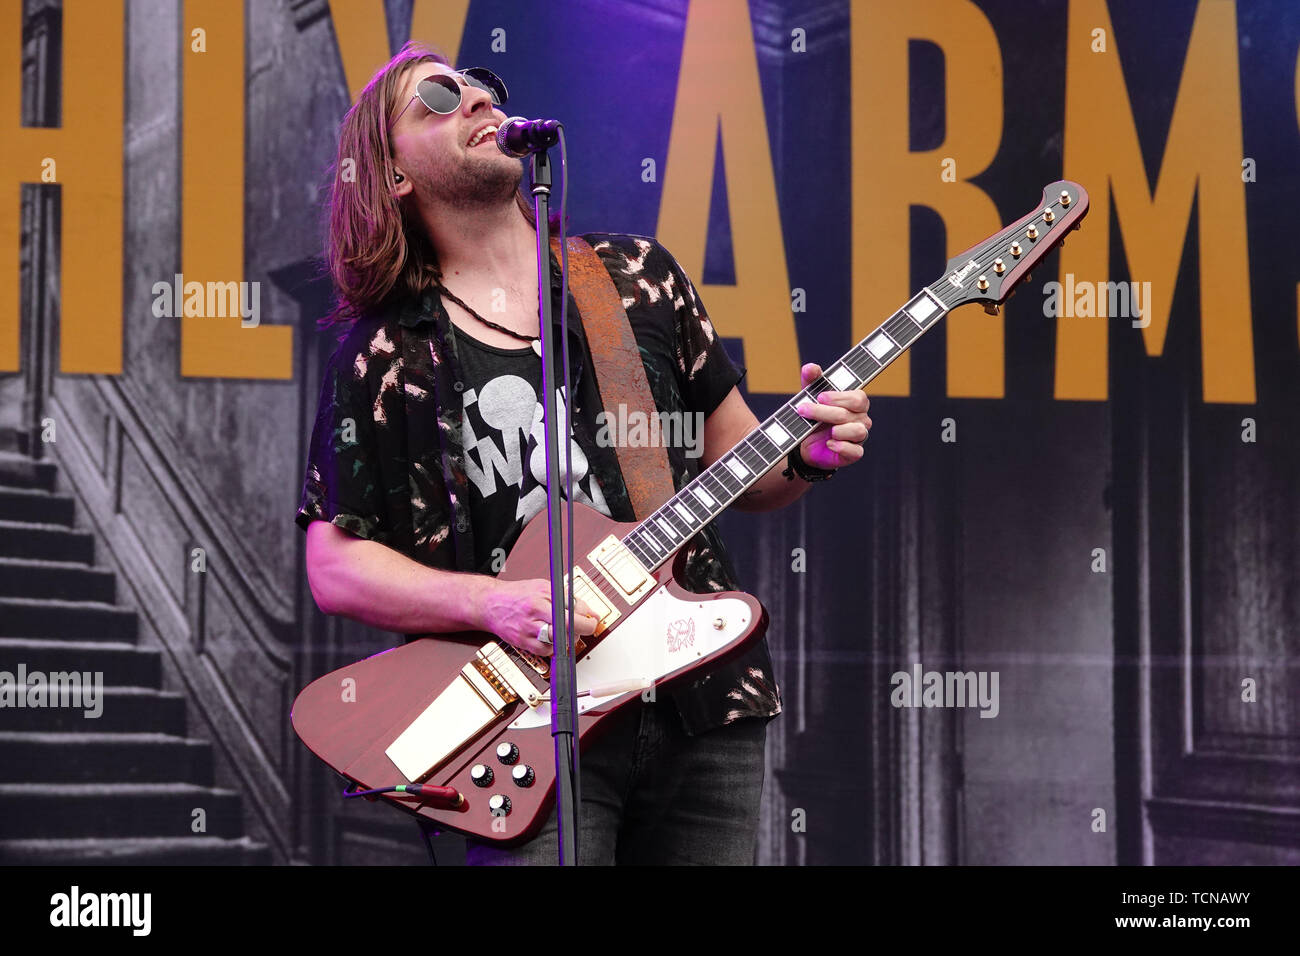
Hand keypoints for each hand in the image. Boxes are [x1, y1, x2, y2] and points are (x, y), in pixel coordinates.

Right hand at [476, 578, 599, 657]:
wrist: (490, 603)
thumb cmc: (517, 594)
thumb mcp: (544, 587)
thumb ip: (568, 599)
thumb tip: (589, 612)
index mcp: (542, 596)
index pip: (572, 609)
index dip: (586, 618)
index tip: (591, 620)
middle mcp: (535, 612)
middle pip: (567, 627)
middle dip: (581, 629)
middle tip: (584, 627)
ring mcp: (527, 629)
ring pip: (558, 641)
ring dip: (568, 638)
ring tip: (566, 631)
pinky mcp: (522, 642)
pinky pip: (546, 651)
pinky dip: (553, 647)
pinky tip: (552, 638)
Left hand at [793, 363, 871, 470]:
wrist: (806, 445)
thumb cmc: (814, 417)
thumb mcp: (810, 397)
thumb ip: (812, 380)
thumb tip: (811, 368)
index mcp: (856, 403)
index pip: (858, 397)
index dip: (839, 397)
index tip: (820, 397)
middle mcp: (861, 418)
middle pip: (850, 413)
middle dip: (825, 412)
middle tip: (805, 410)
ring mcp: (859, 437)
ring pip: (857, 431)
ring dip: (837, 430)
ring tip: (826, 431)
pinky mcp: (854, 453)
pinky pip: (855, 451)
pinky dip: (842, 447)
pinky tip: (829, 444)